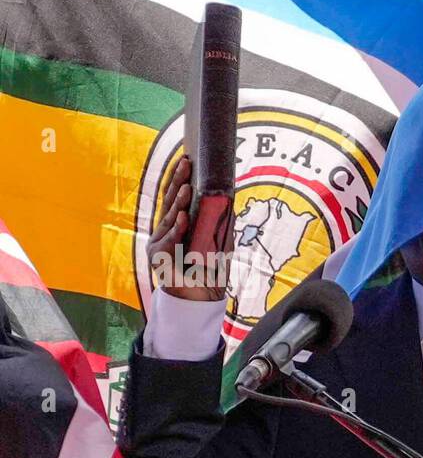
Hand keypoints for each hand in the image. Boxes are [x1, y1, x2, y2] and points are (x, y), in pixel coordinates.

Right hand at [146, 156, 221, 301]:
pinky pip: (170, 240)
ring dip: (179, 201)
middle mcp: (165, 230)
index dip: (179, 177)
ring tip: (188, 186)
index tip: (187, 160)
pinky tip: (183, 217)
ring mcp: (159, 243)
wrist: (198, 298)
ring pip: (169, 217)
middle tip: (186, 163)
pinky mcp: (159, 257)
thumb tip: (228, 197)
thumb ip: (218, 222)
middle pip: (170, 201)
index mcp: (175, 224)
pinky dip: (177, 229)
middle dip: (177, 180)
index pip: (175, 196)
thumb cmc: (207, 270)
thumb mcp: (216, 241)